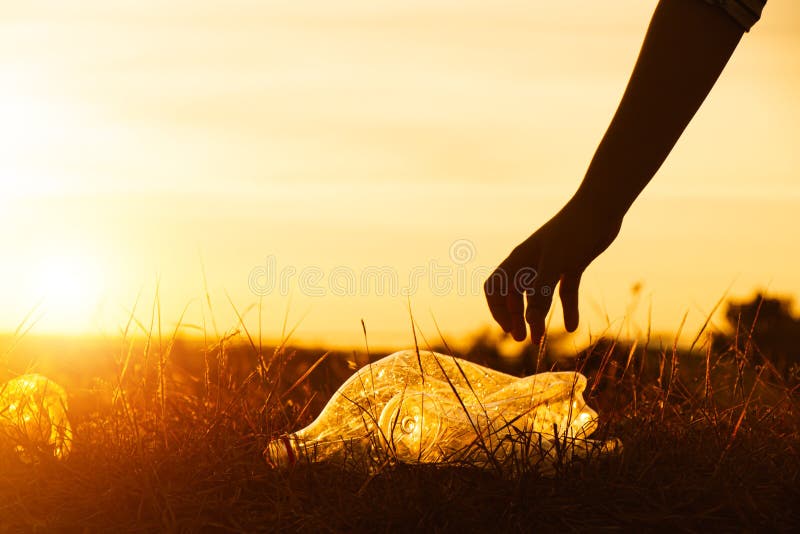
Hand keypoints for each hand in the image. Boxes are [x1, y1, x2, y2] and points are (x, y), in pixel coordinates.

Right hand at [484, 196, 622, 342]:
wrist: (601, 209)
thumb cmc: (574, 232)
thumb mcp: (555, 264)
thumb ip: (541, 294)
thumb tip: (530, 322)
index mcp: (519, 260)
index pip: (495, 288)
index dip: (497, 309)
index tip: (509, 328)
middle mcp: (531, 263)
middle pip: (514, 296)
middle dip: (516, 318)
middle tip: (525, 339)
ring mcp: (551, 265)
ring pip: (537, 297)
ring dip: (537, 318)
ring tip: (541, 341)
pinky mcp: (571, 266)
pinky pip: (564, 292)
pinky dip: (566, 308)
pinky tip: (572, 326)